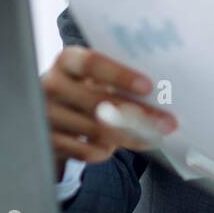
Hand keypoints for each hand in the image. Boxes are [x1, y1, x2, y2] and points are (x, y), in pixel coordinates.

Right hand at [40, 45, 176, 177]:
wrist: (49, 110)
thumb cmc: (83, 86)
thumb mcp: (93, 74)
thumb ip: (117, 77)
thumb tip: (160, 91)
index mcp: (66, 61)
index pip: (91, 63)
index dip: (120, 75)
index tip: (148, 87)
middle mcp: (51, 86)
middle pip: (99, 102)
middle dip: (138, 114)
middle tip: (167, 122)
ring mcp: (46, 116)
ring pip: (96, 131)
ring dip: (131, 136)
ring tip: (154, 136)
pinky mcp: (48, 143)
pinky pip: (86, 151)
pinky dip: (107, 150)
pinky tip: (118, 144)